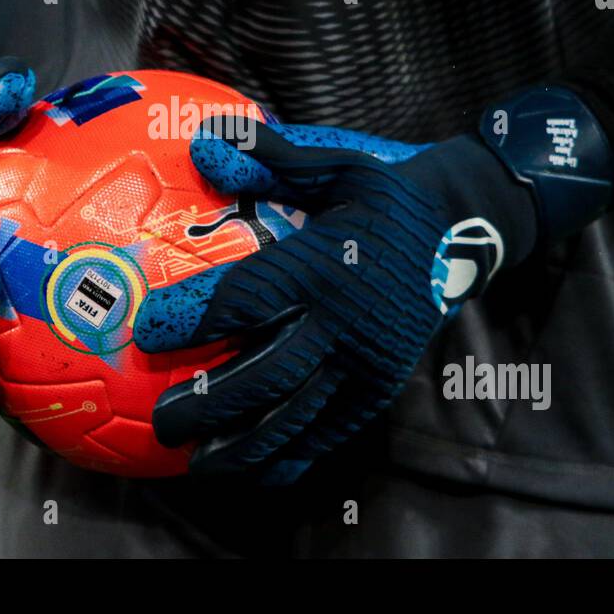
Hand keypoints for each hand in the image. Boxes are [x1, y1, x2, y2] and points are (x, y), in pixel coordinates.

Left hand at [133, 118, 540, 483]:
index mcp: (322, 265)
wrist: (465, 228)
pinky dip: (296, 456)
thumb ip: (269, 159)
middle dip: (210, 403)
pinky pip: (335, 429)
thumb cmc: (385, 194)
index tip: (148, 331)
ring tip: (199, 464)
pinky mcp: (382, 383)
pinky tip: (260, 473)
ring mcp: (366, 360)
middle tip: (164, 422)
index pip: (246, 298)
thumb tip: (204, 140)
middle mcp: (343, 320)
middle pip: (266, 374)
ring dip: (245, 446)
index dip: (194, 318)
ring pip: (298, 414)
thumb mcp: (334, 164)